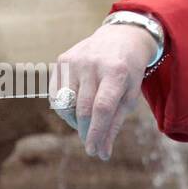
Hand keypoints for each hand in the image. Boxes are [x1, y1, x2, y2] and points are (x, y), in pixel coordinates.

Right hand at [52, 22, 156, 158]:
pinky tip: (77, 107)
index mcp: (116, 71)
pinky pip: (56, 94)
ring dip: (75, 121)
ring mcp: (75, 60)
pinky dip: (65, 108)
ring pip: (65, 104)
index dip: (96, 133)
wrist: (123, 35)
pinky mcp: (62, 59)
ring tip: (88, 121)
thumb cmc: (130, 70)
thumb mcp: (131, 94)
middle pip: (83, 108)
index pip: (102, 108)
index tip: (95, 152)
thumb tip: (102, 153)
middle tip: (92, 145)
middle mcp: (93, 63)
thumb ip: (115, 123)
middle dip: (86, 131)